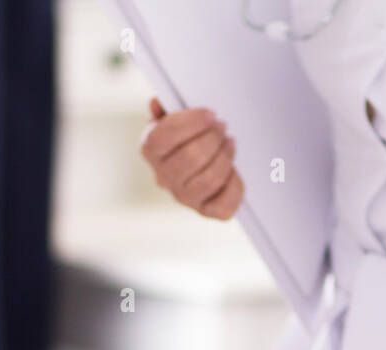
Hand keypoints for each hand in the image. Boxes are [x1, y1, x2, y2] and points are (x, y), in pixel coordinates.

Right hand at [140, 98, 243, 219]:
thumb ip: (166, 107)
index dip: (191, 123)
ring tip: (229, 143)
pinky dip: (235, 185)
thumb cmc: (185, 136)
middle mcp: (163, 178)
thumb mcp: (172, 116)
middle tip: (222, 127)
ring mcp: (184, 197)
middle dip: (212, 138)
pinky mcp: (205, 211)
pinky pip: (225, 204)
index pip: (165, 136)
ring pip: (210, 179)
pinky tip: (233, 170)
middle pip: (190, 157)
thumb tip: (157, 103)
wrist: (196, 166)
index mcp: (150, 149)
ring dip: (225, 157)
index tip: (210, 114)